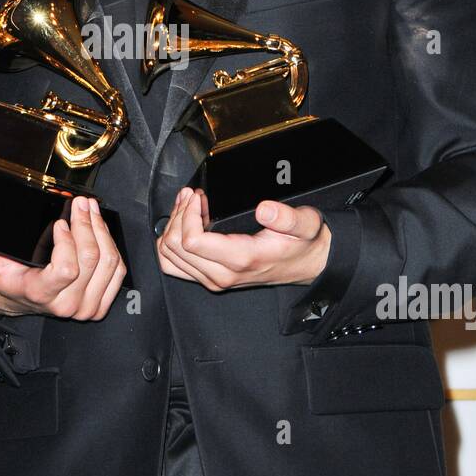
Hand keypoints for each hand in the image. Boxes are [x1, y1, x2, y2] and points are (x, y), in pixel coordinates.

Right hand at [0, 195, 125, 320]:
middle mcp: (67, 305)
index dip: (68, 243)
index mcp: (41, 294)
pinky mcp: (100, 303)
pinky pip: (117, 271)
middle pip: (92, 261)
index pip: (66, 270)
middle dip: (87, 225)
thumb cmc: (9, 279)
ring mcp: (86, 307)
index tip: (61, 223)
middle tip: (81, 204)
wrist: (18, 299)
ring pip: (108, 263)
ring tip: (91, 211)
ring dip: (102, 231)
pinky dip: (111, 246)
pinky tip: (100, 229)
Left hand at [155, 187, 331, 290]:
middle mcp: (222, 274)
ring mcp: (213, 279)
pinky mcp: (208, 278)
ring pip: (169, 257)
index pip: (192, 241)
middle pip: (175, 247)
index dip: (188, 213)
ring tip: (187, 206)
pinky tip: (186, 223)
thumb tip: (265, 209)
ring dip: (173, 227)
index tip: (198, 196)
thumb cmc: (301, 244)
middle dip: (178, 215)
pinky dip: (173, 241)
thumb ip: (288, 217)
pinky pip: (175, 264)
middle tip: (192, 196)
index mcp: (241, 259)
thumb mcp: (304, 224)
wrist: (306, 265)